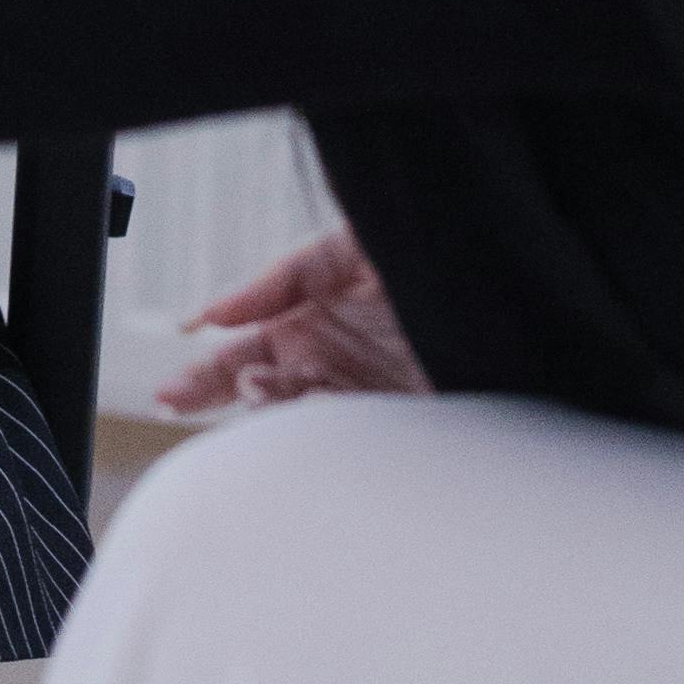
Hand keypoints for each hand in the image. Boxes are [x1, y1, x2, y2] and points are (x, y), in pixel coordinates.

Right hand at [173, 221, 425, 412]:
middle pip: (252, 386)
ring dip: (267, 404)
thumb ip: (281, 277)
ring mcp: (357, 391)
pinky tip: (300, 415)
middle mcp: (323, 359)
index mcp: (304, 319)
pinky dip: (315, 431)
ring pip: (293, 413)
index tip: (175, 384)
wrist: (510, 289)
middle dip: (210, 393)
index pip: (239, 349)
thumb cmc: (429, 252)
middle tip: (173, 399)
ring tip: (255, 389)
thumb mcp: (346, 249)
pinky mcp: (395, 419)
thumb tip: (213, 312)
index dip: (204, 368)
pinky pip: (344, 434)